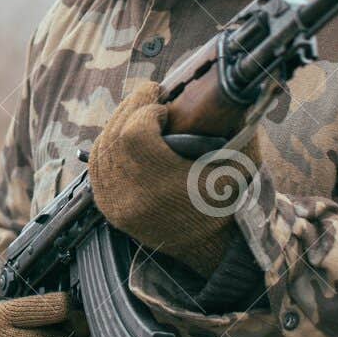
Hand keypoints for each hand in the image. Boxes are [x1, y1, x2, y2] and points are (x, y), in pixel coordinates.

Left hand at [89, 81, 256, 276]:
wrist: (212, 246)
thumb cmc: (228, 201)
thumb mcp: (240, 164)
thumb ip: (237, 125)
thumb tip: (236, 89)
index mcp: (165, 187)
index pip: (134, 134)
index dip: (145, 108)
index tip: (163, 102)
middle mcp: (133, 197)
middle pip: (114, 136)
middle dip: (130, 109)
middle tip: (148, 96)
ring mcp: (116, 204)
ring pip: (101, 149)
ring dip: (117, 123)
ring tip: (138, 111)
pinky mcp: (108, 208)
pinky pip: (97, 166)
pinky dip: (108, 144)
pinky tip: (124, 133)